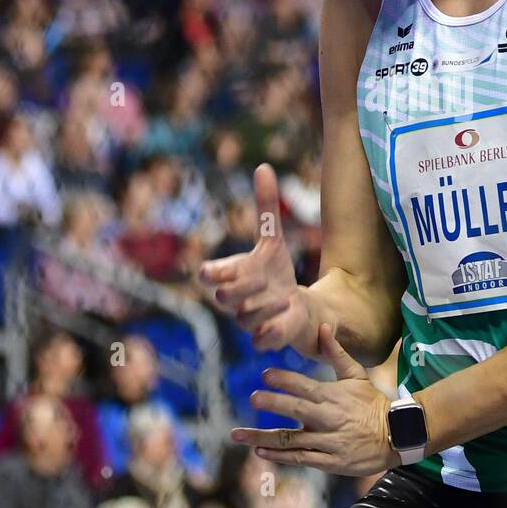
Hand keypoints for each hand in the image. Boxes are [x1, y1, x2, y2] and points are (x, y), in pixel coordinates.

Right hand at [199, 164, 317, 355]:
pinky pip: (261, 341)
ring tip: (284, 299)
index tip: (218, 268)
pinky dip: (270, 333)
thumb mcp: (273, 240)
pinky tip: (283, 321)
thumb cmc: (276, 272)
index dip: (212, 272)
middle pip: (224, 297)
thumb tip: (263, 167)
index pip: (210, 275)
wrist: (296, 308)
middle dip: (239, 288)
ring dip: (264, 307)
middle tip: (261, 279)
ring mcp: (249, 321)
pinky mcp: (266, 340)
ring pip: (245, 318)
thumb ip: (266, 207)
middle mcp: (236, 300)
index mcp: (232, 275)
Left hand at [231, 323, 400, 476]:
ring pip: (290, 439)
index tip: (265, 374)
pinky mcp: (329, 461)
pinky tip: (260, 451)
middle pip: (295, 410)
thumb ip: (336, 353)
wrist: (396, 435)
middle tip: (253, 397)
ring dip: (262, 436)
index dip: (285, 379)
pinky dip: (279, 456)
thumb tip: (322, 327)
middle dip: (273, 403)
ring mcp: (328, 441)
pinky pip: (300, 458)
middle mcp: (328, 418)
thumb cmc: (371, 403)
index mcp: (332, 396)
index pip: (305, 385)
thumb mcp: (356, 375)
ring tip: (238, 433)